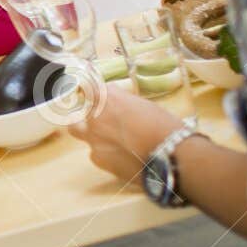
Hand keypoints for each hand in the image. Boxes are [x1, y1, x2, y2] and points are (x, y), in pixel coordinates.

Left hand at [66, 83, 184, 184]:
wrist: (169, 155)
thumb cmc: (164, 125)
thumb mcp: (143, 105)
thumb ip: (123, 101)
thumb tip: (116, 100)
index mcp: (107, 97)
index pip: (88, 88)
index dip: (91, 92)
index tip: (92, 94)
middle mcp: (94, 115)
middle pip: (76, 111)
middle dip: (84, 114)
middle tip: (99, 120)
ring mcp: (92, 137)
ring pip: (78, 131)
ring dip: (88, 132)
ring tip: (108, 138)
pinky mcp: (97, 158)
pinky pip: (94, 152)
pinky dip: (104, 153)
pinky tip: (119, 157)